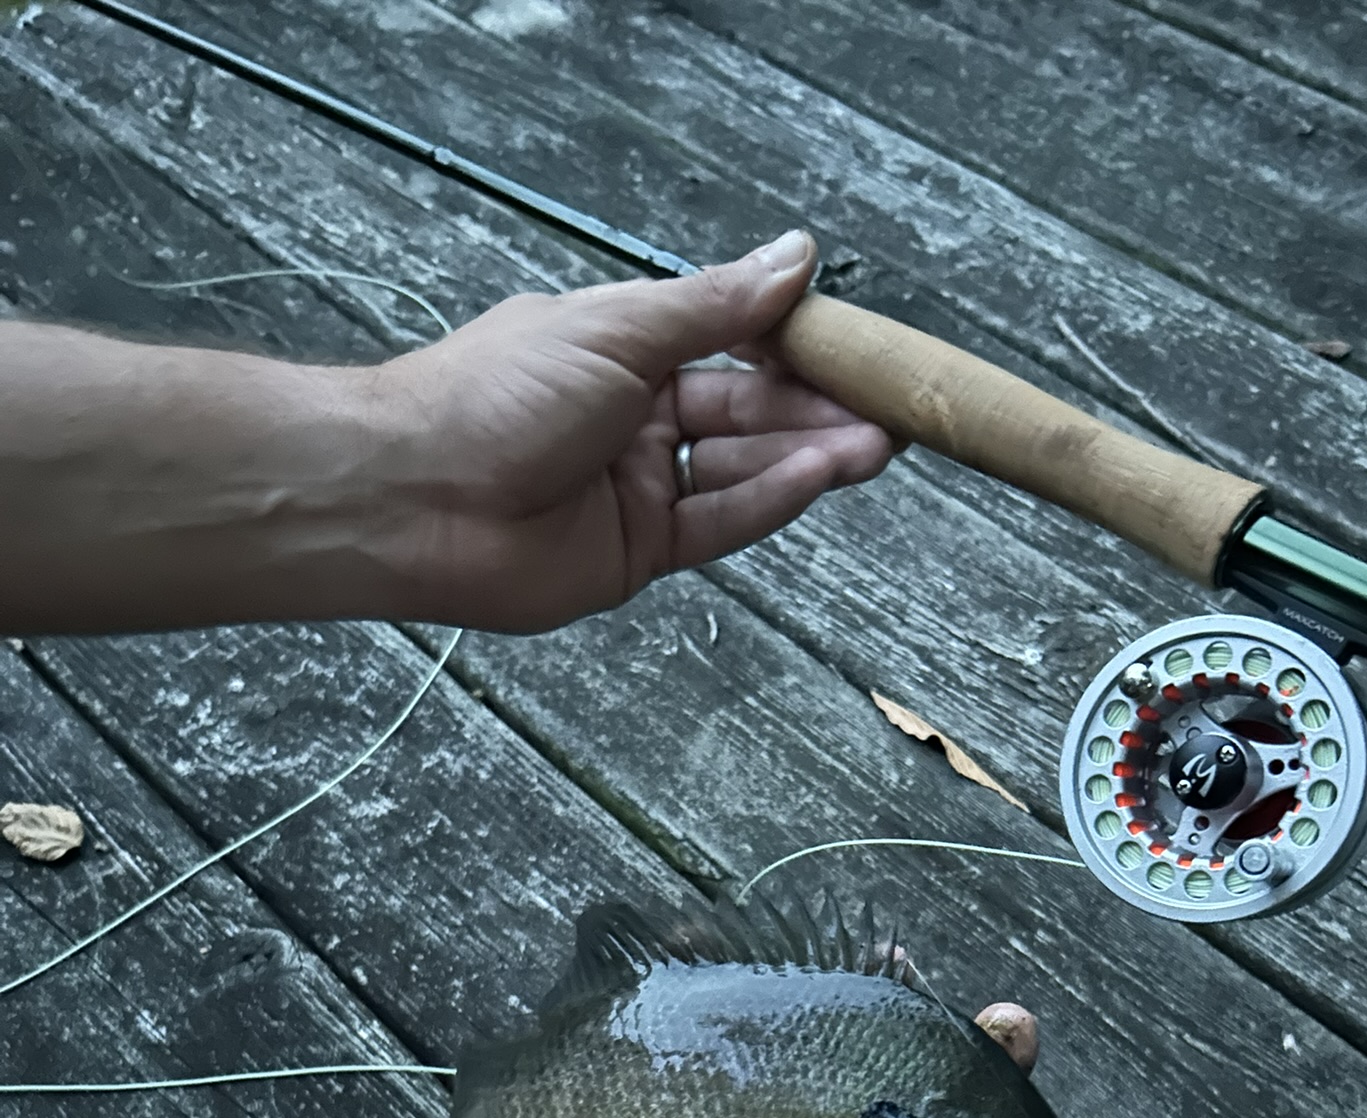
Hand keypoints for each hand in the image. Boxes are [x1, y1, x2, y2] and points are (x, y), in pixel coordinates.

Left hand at [366, 228, 893, 630]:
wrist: (416, 495)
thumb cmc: (493, 395)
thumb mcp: (618, 329)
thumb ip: (715, 306)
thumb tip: (795, 257)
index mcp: (625, 349)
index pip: (733, 341)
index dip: (798, 343)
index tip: (861, 344)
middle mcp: (637, 418)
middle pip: (749, 409)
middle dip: (820, 407)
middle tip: (891, 404)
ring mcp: (640, 488)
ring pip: (744, 469)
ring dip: (811, 454)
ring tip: (878, 444)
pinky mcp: (638, 553)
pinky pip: (720, 522)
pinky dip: (771, 499)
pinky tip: (820, 475)